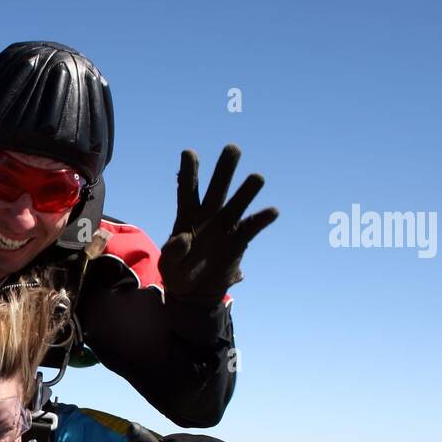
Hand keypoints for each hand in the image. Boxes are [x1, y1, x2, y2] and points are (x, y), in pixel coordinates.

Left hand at [158, 145, 277, 304]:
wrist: (196, 292)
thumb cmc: (178, 274)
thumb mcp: (169, 266)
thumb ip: (173, 252)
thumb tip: (184, 239)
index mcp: (187, 216)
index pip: (187, 189)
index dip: (189, 171)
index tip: (189, 152)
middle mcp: (209, 215)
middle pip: (218, 187)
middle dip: (225, 168)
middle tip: (233, 148)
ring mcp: (226, 226)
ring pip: (238, 203)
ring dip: (248, 190)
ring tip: (257, 177)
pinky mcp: (239, 241)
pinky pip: (252, 227)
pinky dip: (262, 219)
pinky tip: (272, 212)